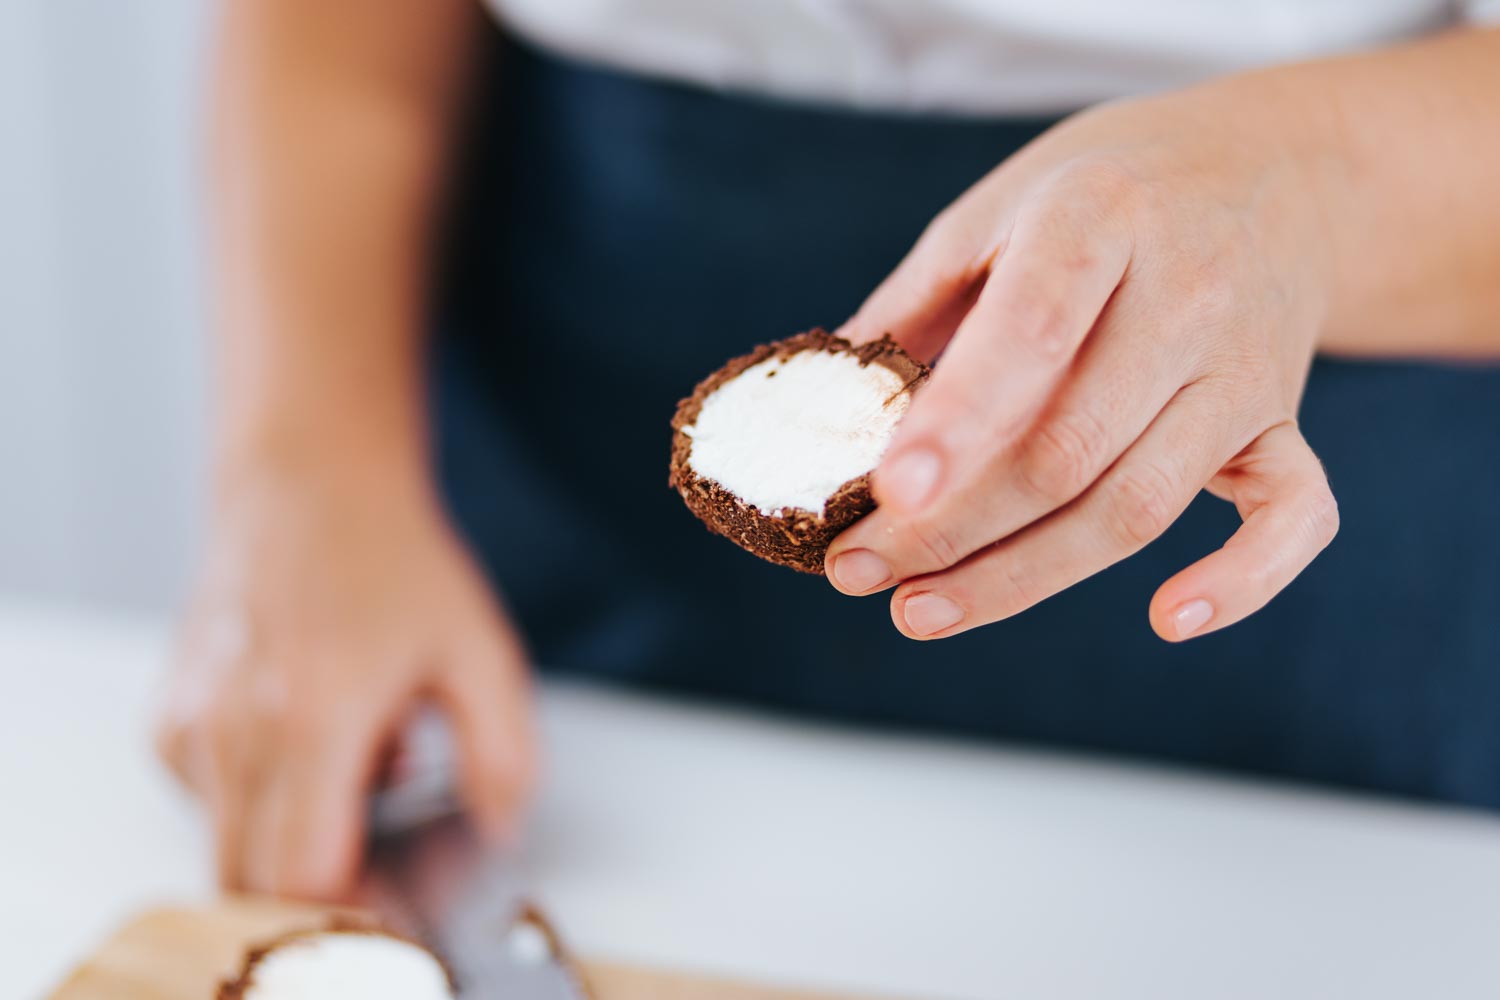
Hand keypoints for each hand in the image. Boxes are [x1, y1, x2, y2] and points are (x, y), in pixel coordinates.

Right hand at [156, 454, 534, 899]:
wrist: (307, 484)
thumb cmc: (391, 560)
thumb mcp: (481, 650)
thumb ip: (503, 754)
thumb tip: (498, 831)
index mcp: (315, 717)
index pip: (306, 878)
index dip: (355, 904)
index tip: (396, 888)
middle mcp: (235, 730)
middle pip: (256, 885)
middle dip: (323, 881)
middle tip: (385, 824)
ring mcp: (191, 727)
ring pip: (231, 847)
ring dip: (294, 833)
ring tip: (356, 748)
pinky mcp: (168, 723)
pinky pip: (210, 804)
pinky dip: (260, 799)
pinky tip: (308, 735)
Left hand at [827, 84, 1339, 640]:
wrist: (1274, 168)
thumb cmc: (1106, 191)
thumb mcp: (999, 205)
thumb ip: (915, 302)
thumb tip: (820, 407)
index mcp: (1100, 218)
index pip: (1030, 333)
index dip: (957, 423)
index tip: (884, 493)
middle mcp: (1187, 295)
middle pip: (1068, 450)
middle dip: (950, 529)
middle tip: (853, 569)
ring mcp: (1244, 368)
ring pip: (1137, 505)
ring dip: (1022, 577)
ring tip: (918, 610)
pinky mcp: (1280, 421)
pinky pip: (1294, 516)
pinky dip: (1245, 580)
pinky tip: (1168, 620)